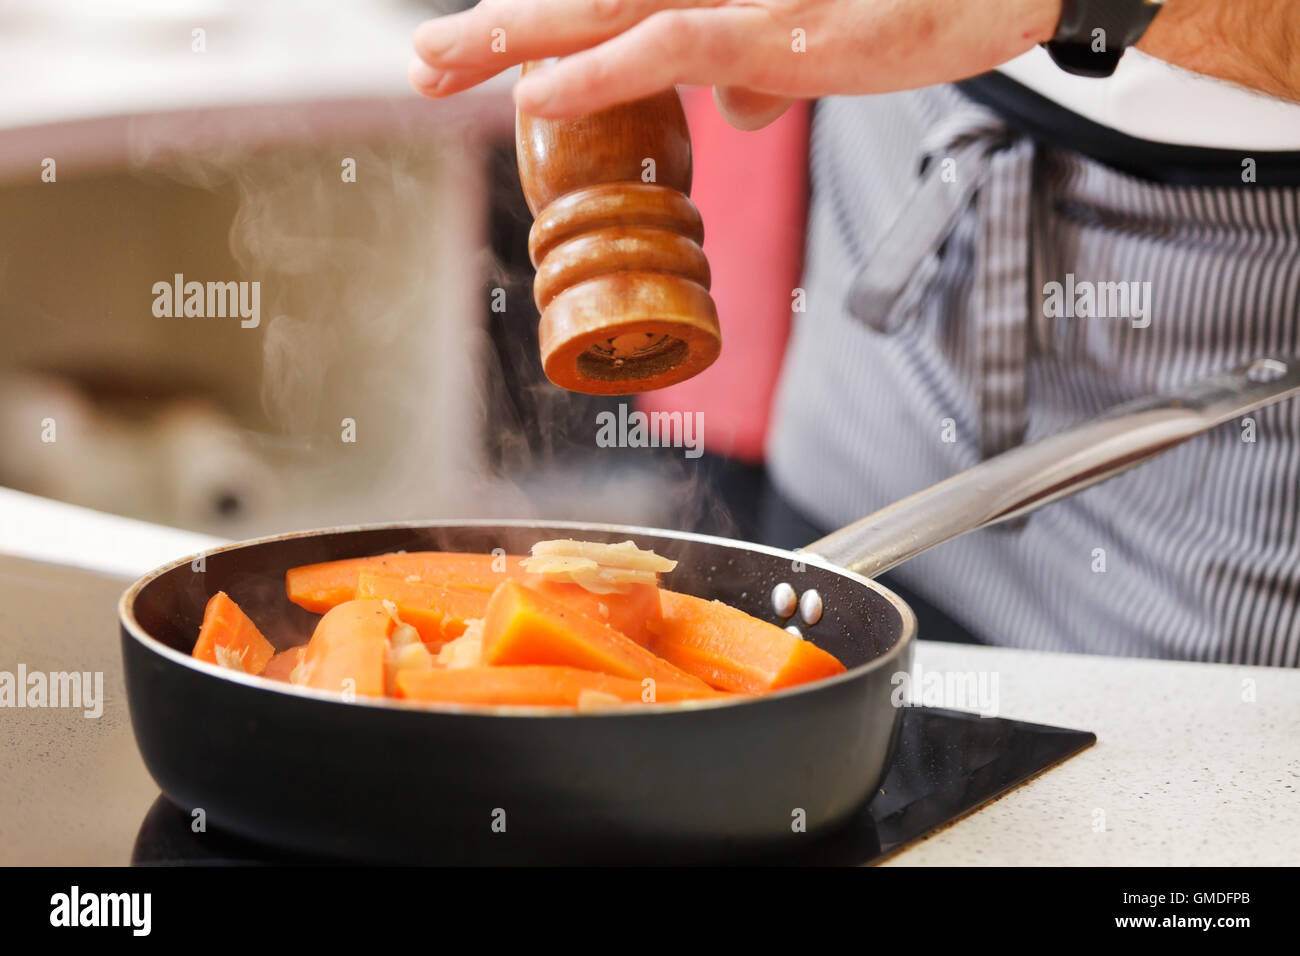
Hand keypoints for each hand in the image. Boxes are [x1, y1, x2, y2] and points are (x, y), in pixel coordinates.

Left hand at [410, 0, 1060, 129]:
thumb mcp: (827, 33)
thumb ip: (764, 65)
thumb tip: (732, 110)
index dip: (553, 25)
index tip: (493, 56)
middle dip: (502, 29)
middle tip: (427, 59)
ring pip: (608, 8)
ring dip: (516, 38)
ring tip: (438, 65)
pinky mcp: (779, 28)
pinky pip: (673, 45)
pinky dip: (601, 72)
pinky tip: (538, 88)